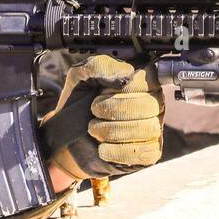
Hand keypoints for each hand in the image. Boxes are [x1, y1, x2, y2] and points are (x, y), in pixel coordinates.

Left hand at [40, 56, 164, 180]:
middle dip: (112, 109)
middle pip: (148, 104)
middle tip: (94, 111)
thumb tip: (126, 73)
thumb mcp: (80, 77)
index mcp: (141, 80)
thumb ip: (99, 66)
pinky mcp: (149, 152)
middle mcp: (152, 103)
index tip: (103, 90)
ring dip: (112, 130)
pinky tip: (103, 147)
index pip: (149, 78)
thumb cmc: (78, 104)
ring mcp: (153, 128)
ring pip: (146, 128)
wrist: (66, 137)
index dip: (123, 86)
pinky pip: (144, 152)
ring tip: (95, 129)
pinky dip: (117, 151)